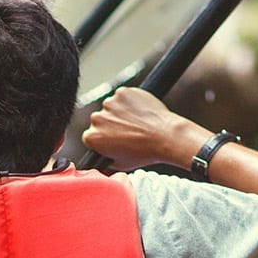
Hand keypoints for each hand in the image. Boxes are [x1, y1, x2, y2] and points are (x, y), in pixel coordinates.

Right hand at [81, 87, 208, 169]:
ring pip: (112, 106)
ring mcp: (110, 103)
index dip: (104, 138)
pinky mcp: (123, 92)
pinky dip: (130, 101)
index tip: (115, 140)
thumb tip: (102, 158)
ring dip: (121, 112)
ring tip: (137, 122)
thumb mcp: (121, 165)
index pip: (91, 136)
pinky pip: (123, 96)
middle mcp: (97, 118)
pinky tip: (140, 112)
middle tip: (128, 131)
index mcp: (92, 137)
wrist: (166, 137)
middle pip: (100, 119)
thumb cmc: (145, 153)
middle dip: (111, 124)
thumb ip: (105, 160)